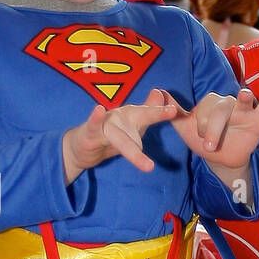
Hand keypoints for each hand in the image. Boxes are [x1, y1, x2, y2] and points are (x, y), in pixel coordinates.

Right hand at [62, 96, 177, 184]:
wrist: (81, 145)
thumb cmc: (110, 135)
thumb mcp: (132, 125)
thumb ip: (147, 110)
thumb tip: (160, 92)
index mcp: (132, 117)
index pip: (150, 113)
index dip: (163, 111)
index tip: (176, 109)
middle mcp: (120, 117)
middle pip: (141, 117)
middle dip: (156, 113)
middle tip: (172, 111)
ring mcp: (105, 124)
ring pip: (121, 135)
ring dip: (134, 150)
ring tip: (149, 166)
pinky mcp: (90, 133)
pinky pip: (93, 125)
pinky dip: (95, 118)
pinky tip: (98, 109)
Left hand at [161, 76, 258, 168]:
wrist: (222, 159)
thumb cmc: (204, 140)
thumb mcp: (185, 128)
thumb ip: (172, 111)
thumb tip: (155, 91)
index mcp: (209, 104)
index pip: (205, 109)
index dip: (203, 125)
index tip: (202, 141)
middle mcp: (226, 103)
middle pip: (221, 109)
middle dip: (215, 129)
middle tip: (211, 146)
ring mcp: (243, 110)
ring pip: (242, 103)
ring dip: (245, 98)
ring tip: (245, 95)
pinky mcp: (258, 120)